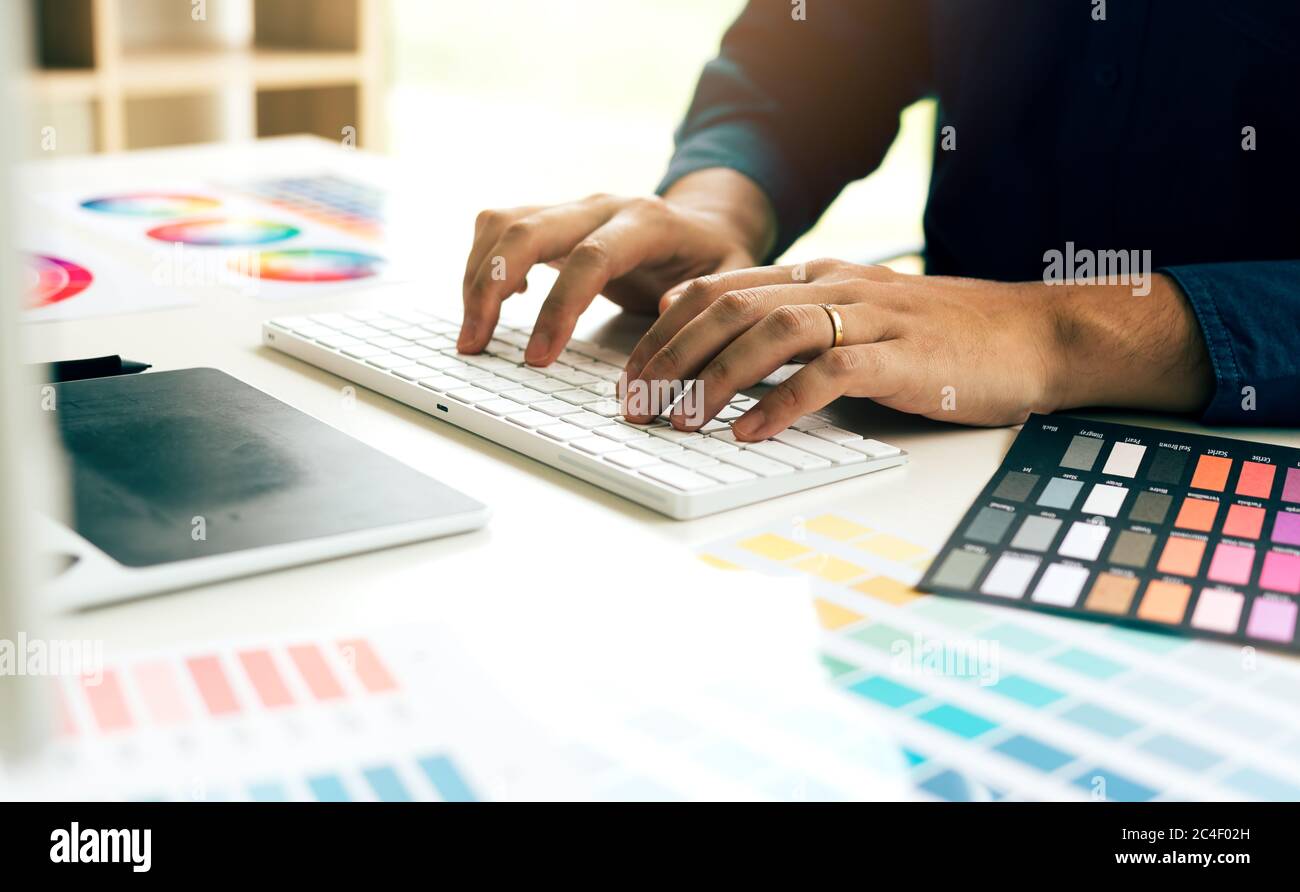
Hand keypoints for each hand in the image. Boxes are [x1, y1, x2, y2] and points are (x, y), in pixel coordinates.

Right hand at [459, 170, 776, 364]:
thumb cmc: (716, 261)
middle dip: (490, 288)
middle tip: (475, 345)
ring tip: (472, 335)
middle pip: (528, 231)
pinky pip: (499, 228)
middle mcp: (601, 205)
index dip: (558, 307)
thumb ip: (709, 295)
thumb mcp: (733, 279)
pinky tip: (496, 304)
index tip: (539, 357)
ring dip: (476, 278)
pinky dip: (484, 263)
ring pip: (502, 224)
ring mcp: (572, 207)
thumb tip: (666, 306)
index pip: (589, 258)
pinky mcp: (552, 218)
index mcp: (647, 221)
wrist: (706, 224)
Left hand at [621, 259, 1212, 437]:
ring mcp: (873, 317)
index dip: (667, 328)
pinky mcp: (904, 357)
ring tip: (682, 419)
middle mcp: (838, 286)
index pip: (721, 287)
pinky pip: (829, 373)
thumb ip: (797, 322)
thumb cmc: (946, 338)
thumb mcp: (861, 318)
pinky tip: (750, 432)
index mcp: (821, 275)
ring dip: (715, 378)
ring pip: (770, 332)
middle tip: (636, 401)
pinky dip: (781, 403)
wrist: (1039, 335)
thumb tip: (719, 343)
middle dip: (671, 354)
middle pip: (731, 305)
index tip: (633, 371)